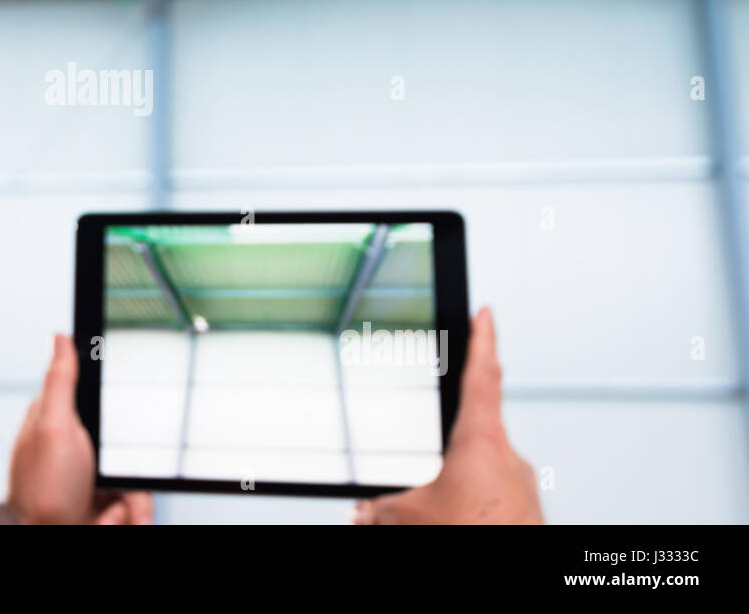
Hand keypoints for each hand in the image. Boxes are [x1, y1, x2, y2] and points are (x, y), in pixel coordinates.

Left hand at [6, 334, 153, 524]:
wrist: (45, 542)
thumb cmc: (43, 490)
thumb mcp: (54, 428)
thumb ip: (61, 382)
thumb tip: (60, 337)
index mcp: (60, 420)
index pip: (101, 400)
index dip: (122, 410)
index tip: (133, 423)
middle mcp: (76, 446)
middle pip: (128, 444)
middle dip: (131, 475)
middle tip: (119, 494)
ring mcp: (89, 477)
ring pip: (134, 478)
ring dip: (132, 502)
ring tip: (115, 517)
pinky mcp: (100, 502)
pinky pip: (131, 503)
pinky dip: (127, 517)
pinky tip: (109, 521)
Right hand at [353, 307, 543, 523]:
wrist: (523, 576)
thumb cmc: (477, 534)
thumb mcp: (413, 517)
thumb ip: (384, 509)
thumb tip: (362, 512)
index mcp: (481, 440)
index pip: (482, 374)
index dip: (482, 338)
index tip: (485, 312)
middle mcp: (508, 457)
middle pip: (475, 430)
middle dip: (448, 442)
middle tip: (431, 456)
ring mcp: (523, 487)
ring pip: (482, 471)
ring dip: (459, 482)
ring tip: (437, 509)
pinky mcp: (528, 513)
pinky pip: (493, 498)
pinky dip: (472, 506)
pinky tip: (458, 519)